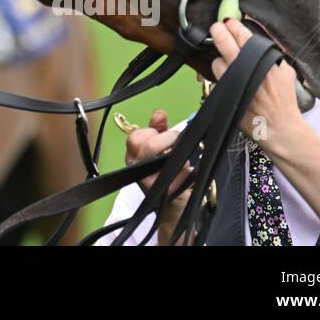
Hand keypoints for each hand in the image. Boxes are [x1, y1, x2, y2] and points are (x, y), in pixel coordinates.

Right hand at [124, 109, 193, 243]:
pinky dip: (185, 170)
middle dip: (166, 139)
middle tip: (177, 140)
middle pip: (147, 146)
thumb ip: (158, 129)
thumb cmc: (167, 175)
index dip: (151, 130)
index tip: (162, 130)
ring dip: (176, 153)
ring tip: (183, 158)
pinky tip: (186, 173)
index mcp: (133, 156)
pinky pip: (176, 173)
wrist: (173, 207)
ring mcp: (148, 181)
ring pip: (160, 158)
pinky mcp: (162, 192)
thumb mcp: (161, 149)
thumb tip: (159, 113)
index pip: (135, 137)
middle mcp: (137, 169)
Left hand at [209, 18, 302, 151]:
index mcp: (261, 59)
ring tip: (228, 67)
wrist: (280, 128)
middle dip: (217, 31)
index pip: (240, 33)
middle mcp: (244, 67)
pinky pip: (216, 81)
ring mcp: (232, 81)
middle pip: (222, 41)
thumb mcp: (285, 71)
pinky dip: (221, 81)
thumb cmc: (284, 100)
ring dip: (220, 63)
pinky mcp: (223, 94)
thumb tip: (256, 37)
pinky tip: (230, 85)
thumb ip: (271, 53)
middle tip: (216, 29)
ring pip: (216, 63)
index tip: (228, 22)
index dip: (232, 25)